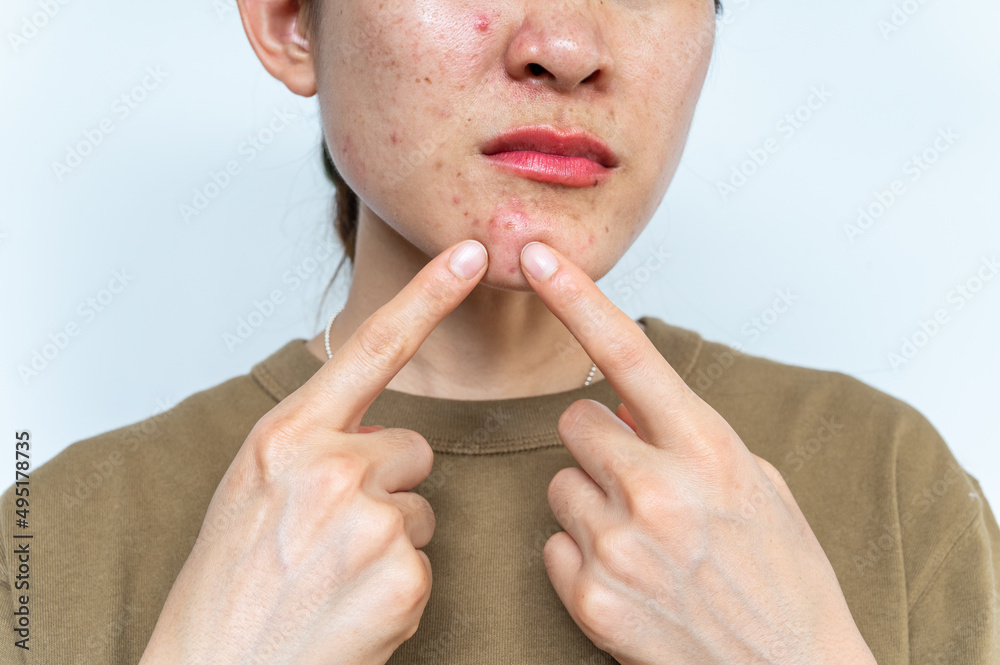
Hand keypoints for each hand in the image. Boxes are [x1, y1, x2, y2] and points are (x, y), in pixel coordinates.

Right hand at [139, 239, 489, 664]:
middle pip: (410, 447)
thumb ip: (309, 444)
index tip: (472, 254)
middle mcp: (328, 467)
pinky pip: (424, 560)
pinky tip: (351, 608)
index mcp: (285, 436)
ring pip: (421, 507)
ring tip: (333, 577)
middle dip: (386, 486)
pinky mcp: (401, 575)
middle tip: (330, 538)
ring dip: (391, 539)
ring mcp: (368, 521)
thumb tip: (369, 430)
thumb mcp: (251, 488)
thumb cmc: (228, 584)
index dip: (428, 296)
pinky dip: (397, 586)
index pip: (372, 349)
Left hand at [518, 241, 876, 664]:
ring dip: (590, 501)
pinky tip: (629, 577)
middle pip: (574, 421)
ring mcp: (620, 544)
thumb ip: (690, 435)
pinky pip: (552, 544)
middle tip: (636, 478)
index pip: (628, 353)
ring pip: (560, 483)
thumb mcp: (758, 485)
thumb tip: (622, 400)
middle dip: (598, 442)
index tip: (537, 257)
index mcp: (709, 449)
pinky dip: (581, 555)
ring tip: (642, 539)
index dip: (577, 297)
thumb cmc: (783, 579)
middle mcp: (659, 489)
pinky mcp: (591, 595)